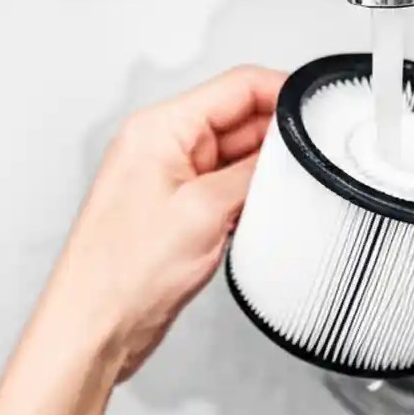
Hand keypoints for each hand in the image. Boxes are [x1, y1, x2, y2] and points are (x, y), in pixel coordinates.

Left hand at [39, 65, 285, 380]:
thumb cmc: (122, 274)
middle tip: (309, 162)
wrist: (96, 328)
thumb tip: (287, 149)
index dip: (282, 91)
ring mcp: (172, 180)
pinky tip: (260, 216)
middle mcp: (163, 147)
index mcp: (159, 129)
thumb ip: (253, 172)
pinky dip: (251, 198)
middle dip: (278, 139)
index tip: (317, 107)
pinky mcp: (181, 211)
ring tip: (281, 195)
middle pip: (240, 120)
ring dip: (264, 173)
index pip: (235, 87)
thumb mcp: (204, 211)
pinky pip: (230, 189)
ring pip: (238, 157)